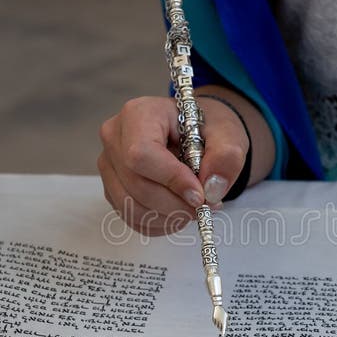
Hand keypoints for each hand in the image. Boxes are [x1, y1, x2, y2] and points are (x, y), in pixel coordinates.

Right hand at [98, 95, 250, 235]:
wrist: (196, 134)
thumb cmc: (207, 129)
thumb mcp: (227, 134)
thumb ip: (226, 157)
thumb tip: (212, 189)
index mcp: (138, 114)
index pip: (142, 153)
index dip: (171, 180)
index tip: (200, 196)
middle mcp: (115, 137)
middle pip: (136, 184)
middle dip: (175, 204)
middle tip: (206, 206)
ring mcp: (109, 164)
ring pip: (131, 205)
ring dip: (169, 216)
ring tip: (194, 207)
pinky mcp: (112, 188)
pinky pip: (131, 217)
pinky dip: (159, 222)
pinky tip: (179, 211)